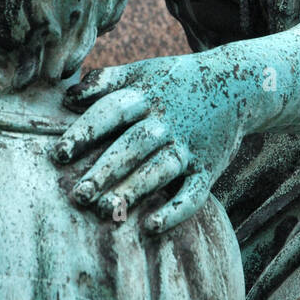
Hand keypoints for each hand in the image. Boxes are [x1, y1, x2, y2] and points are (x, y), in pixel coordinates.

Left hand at [51, 51, 258, 232]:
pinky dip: (174, 211)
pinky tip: (151, 227)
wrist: (241, 83)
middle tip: (79, 194)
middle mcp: (167, 122)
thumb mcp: (144, 71)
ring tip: (106, 210)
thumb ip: (105, 81)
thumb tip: (67, 99)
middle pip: (133, 146)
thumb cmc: (177, 81)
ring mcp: (189, 146)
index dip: (85, 132)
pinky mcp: (209, 168)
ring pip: (160, 170)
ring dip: (133, 190)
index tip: (59, 154)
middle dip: (106, 170)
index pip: (111, 112)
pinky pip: (193, 193)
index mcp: (146, 96)